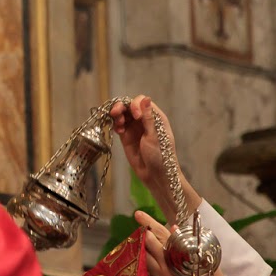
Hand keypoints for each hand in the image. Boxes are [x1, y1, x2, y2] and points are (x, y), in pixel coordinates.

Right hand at [110, 94, 200, 218]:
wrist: (156, 176)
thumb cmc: (161, 156)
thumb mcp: (155, 137)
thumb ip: (149, 118)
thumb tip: (146, 99)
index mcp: (155, 117)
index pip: (141, 101)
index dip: (135, 104)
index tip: (135, 116)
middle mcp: (144, 120)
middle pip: (129, 105)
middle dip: (121, 107)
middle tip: (115, 113)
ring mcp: (134, 128)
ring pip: (122, 114)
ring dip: (117, 115)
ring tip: (118, 125)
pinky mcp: (126, 137)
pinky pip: (118, 125)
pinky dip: (115, 124)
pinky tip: (118, 130)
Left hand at [137, 211, 227, 275]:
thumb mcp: (210, 266)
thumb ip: (197, 247)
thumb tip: (176, 227)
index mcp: (181, 258)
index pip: (163, 236)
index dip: (150, 223)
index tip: (139, 214)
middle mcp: (166, 266)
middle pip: (148, 245)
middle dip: (141, 232)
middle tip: (135, 221)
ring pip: (142, 259)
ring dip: (138, 249)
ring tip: (134, 241)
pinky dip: (136, 269)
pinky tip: (133, 263)